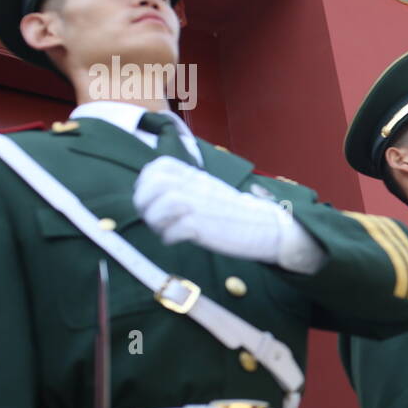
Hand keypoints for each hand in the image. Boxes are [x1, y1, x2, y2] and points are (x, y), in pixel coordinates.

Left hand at [134, 156, 289, 264]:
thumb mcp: (209, 190)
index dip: (146, 181)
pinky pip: (173, 231)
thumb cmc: (233, 213)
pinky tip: (177, 240)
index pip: (159, 167)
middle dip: (144, 203)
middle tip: (153, 218)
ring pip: (160, 206)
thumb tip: (154, 196)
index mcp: (195, 176)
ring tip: (165, 230)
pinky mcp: (203, 227)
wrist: (264, 226)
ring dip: (155, 222)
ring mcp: (199, 206)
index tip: (151, 197)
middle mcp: (195, 187)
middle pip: (154, 184)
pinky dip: (169, 238)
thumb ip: (185, 186)